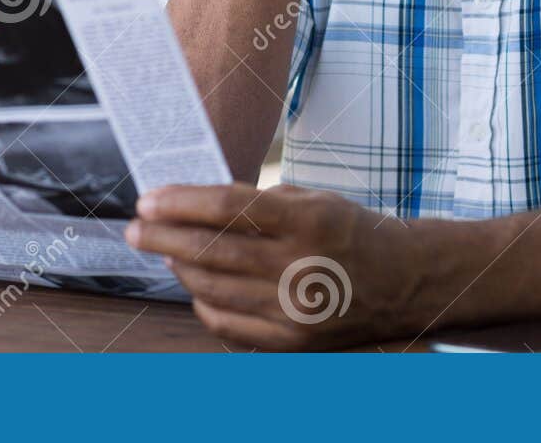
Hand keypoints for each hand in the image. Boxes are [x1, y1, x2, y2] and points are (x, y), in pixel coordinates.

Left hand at [126, 183, 426, 348]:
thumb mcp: (311, 199)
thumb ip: (255, 202)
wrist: (404, 281)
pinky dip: (202, 302)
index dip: (180, 202)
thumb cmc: (351, 231)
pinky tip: (193, 284)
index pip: (226, 208)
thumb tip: (191, 205)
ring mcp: (295, 310)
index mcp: (307, 220)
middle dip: (162, 237)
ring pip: (212, 289)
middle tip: (136, 227)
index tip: (148, 200)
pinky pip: (227, 323)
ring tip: (162, 252)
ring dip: (177, 268)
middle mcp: (300, 267)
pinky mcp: (292, 342)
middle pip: (211, 251)